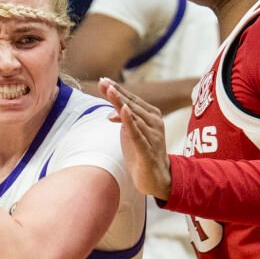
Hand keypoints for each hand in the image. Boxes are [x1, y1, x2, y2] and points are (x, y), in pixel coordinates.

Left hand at [101, 78, 171, 199]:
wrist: (156, 178)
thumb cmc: (143, 153)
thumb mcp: (132, 133)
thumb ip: (124, 121)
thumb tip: (111, 113)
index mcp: (151, 116)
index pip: (132, 99)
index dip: (118, 89)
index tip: (104, 80)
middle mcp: (154, 122)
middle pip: (132, 104)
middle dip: (116, 93)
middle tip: (103, 82)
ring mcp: (152, 135)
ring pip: (133, 116)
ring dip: (121, 102)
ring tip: (109, 90)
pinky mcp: (147, 150)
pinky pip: (137, 133)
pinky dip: (129, 121)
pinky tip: (123, 110)